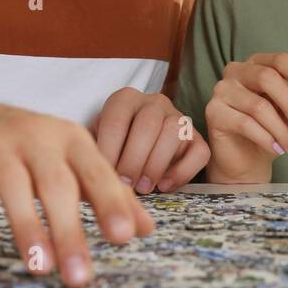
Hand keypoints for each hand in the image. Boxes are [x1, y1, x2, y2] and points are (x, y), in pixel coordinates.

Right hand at [0, 95, 154, 287]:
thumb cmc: (26, 147)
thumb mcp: (69, 160)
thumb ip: (106, 192)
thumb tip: (145, 228)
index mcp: (69, 139)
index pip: (95, 172)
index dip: (110, 203)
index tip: (124, 237)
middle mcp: (35, 137)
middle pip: (56, 185)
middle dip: (69, 231)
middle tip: (80, 276)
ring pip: (12, 186)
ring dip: (27, 228)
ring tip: (40, 268)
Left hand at [89, 88, 210, 194]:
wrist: (136, 149)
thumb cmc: (112, 148)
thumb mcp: (96, 144)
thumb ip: (92, 154)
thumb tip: (89, 180)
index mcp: (125, 99)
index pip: (116, 120)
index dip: (109, 150)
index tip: (105, 174)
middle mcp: (154, 102)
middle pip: (148, 124)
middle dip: (134, 159)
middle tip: (126, 185)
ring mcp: (178, 117)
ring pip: (174, 132)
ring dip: (157, 164)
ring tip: (144, 187)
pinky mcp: (197, 138)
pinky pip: (198, 152)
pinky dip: (183, 172)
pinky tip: (165, 186)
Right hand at [204, 52, 287, 182]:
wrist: (245, 159)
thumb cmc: (269, 130)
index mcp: (257, 64)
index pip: (280, 60)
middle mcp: (236, 71)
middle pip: (267, 78)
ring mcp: (221, 90)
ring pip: (258, 106)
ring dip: (281, 129)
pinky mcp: (213, 112)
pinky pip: (245, 123)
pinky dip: (266, 138)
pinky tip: (278, 149)